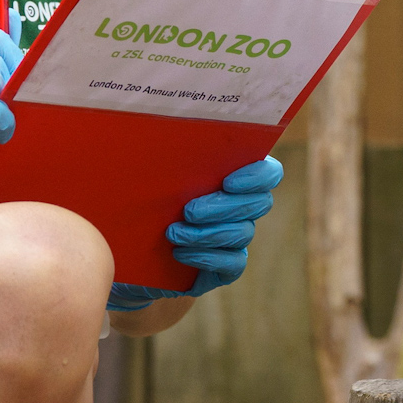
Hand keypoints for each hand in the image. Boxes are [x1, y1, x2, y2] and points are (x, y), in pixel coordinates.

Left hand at [107, 156, 283, 308]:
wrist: (134, 250)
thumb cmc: (147, 202)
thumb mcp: (155, 178)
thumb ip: (170, 160)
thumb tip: (163, 136)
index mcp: (237, 176)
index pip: (269, 172)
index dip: (256, 176)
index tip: (227, 181)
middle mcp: (245, 207)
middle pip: (259, 203)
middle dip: (223, 206)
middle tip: (189, 210)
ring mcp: (238, 238)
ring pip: (242, 232)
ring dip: (207, 233)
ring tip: (173, 233)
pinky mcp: (228, 267)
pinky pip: (233, 263)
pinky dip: (206, 257)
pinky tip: (180, 253)